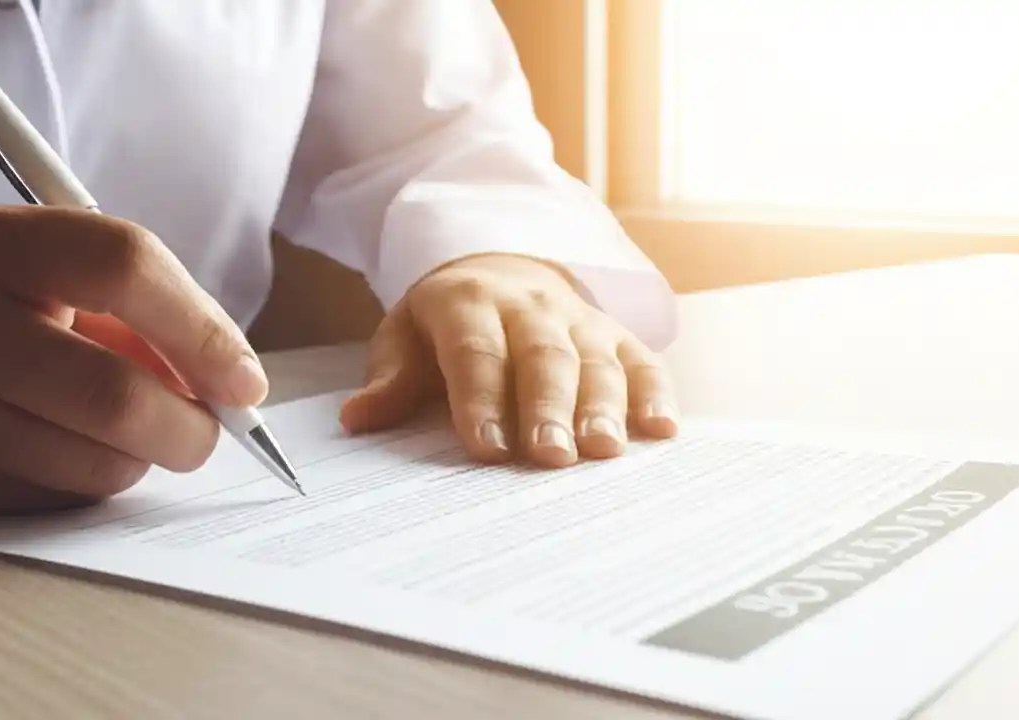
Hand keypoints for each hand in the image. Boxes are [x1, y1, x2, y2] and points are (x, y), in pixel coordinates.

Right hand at [0, 205, 265, 511]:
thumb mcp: (39, 267)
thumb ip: (135, 307)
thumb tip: (229, 380)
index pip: (125, 266)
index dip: (202, 328)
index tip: (244, 379)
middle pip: (113, 395)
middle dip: (189, 428)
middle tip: (208, 430)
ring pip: (94, 463)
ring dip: (142, 457)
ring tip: (126, 429)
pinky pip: (59, 498)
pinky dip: (93, 480)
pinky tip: (65, 447)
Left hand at [341, 254, 678, 466]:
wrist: (501, 269)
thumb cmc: (447, 321)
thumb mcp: (406, 336)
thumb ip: (392, 380)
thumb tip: (357, 419)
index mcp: (468, 303)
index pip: (476, 353)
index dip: (481, 400)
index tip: (487, 449)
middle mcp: (530, 306)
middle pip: (543, 358)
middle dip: (548, 408)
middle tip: (551, 458)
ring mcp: (579, 319)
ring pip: (596, 360)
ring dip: (603, 407)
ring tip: (603, 451)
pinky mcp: (616, 335)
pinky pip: (642, 360)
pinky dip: (655, 393)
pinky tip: (662, 430)